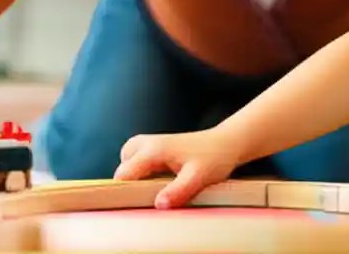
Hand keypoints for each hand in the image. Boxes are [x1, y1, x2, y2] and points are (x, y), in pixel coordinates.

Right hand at [112, 128, 241, 208]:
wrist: (226, 143)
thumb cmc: (214, 157)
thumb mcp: (198, 177)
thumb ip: (178, 190)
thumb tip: (159, 204)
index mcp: (153, 150)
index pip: (123, 174)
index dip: (124, 191)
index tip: (136, 204)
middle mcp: (147, 144)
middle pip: (122, 168)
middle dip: (129, 185)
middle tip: (148, 198)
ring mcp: (150, 143)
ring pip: (127, 162)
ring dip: (135, 177)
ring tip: (152, 189)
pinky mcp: (155, 147)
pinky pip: (137, 160)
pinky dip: (141, 172)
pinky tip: (158, 181)